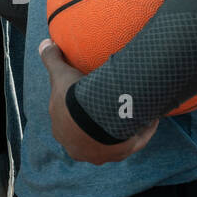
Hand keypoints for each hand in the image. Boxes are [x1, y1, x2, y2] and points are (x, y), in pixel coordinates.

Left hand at [38, 38, 157, 164]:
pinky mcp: (122, 153)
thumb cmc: (73, 99)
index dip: (78, 110)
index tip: (91, 97)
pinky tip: (151, 116)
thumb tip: (44, 43)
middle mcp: (79, 148)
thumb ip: (51, 59)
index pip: (68, 123)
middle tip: (114, 101)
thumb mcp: (60, 74)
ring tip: (134, 108)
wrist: (95, 120)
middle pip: (92, 134)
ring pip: (114, 141)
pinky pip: (135, 142)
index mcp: (62, 133)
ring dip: (123, 127)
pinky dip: (143, 130)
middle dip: (101, 120)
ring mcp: (101, 154)